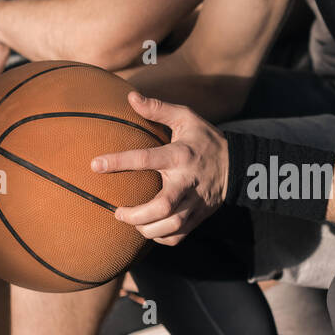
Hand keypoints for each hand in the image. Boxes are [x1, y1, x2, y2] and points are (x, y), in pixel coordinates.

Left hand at [91, 91, 228, 245]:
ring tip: (131, 221)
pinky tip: (149, 229)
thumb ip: (158, 109)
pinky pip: (178, 236)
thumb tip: (130, 96)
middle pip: (162, 207)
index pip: (146, 159)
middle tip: (117, 212)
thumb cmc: (205, 139)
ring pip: (170, 226)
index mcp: (180, 155)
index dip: (118, 162)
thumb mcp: (186, 118)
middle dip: (135, 214)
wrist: (239, 166)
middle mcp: (187, 182)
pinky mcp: (199, 217)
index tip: (95, 165)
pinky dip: (160, 238)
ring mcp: (195, 203)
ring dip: (146, 229)